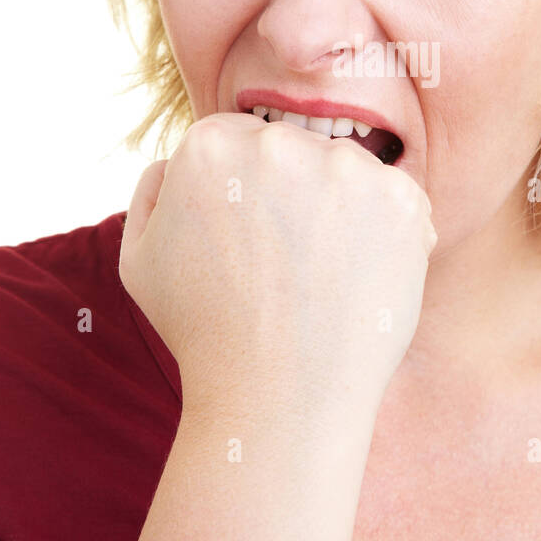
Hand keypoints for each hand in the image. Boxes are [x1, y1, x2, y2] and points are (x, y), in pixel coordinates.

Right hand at [119, 113, 436, 415]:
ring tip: (323, 278)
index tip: (251, 241)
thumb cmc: (204, 335)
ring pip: (348, 173)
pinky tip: (359, 280)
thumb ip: (153, 191)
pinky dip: (387, 235)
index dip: (246, 193)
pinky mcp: (402, 199)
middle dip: (295, 196)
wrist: (280, 399)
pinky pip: (397, 201)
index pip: (239, 141)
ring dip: (342, 211)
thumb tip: (180, 160)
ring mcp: (347, 169)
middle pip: (296, 150)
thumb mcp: (139, 259)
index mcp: (209, 145)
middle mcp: (279, 143)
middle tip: (288, 267)